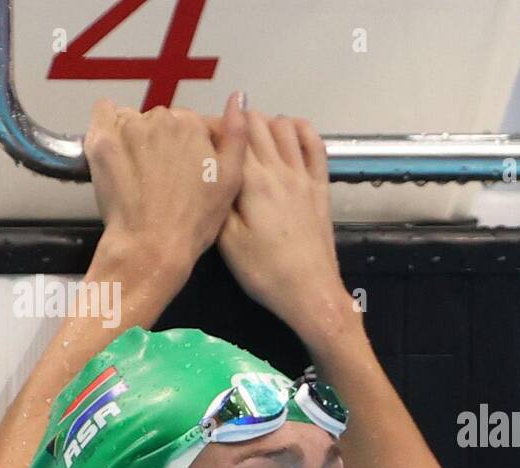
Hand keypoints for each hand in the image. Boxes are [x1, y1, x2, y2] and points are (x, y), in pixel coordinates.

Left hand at [85, 92, 246, 272]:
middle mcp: (160, 117)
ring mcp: (127, 127)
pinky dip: (110, 125)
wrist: (151, 246)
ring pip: (135, 121)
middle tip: (165, 179)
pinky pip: (103, 114)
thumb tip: (238, 98)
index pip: (193, 125)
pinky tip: (118, 151)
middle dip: (165, 142)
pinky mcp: (101, 139)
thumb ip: (236, 134)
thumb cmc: (195, 220)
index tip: (189, 173)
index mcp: (193, 124)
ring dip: (138, 138)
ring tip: (142, 173)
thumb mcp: (231, 180)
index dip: (193, 149)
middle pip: (163, 122)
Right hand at [216, 112, 355, 339]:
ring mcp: (303, 176)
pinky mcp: (321, 186)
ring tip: (250, 139)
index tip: (199, 139)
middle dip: (234, 122)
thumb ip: (218, 197)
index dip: (210, 129)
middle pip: (255, 123)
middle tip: (221, 141)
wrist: (310, 292)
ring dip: (265, 123)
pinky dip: (300, 129)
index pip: (229, 135)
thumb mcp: (225, 240)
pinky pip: (315, 144)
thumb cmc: (264, 272)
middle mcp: (279, 169)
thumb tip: (210, 166)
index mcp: (252, 181)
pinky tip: (289, 132)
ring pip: (283, 127)